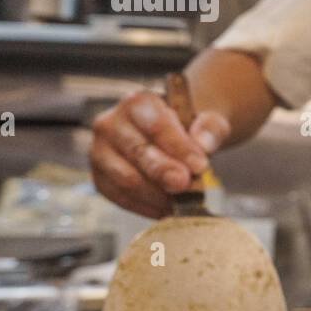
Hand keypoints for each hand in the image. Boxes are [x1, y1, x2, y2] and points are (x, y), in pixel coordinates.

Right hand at [89, 90, 228, 217]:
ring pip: (126, 178)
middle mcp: (110, 124)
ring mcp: (100, 152)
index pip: (155, 125)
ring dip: (158, 194)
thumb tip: (203, 145)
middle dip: (164, 172)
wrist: (171, 140)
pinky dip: (148, 206)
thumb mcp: (209, 120)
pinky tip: (169, 208)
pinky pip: (121, 198)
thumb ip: (210, 128)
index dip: (178, 147)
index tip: (200, 166)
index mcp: (138, 103)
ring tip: (184, 199)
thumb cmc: (189, 129)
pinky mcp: (101, 179)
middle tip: (187, 186)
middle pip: (137, 151)